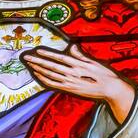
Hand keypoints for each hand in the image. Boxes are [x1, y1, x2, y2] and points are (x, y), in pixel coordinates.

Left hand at [21, 44, 135, 122]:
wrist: (111, 91)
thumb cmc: (105, 75)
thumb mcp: (94, 62)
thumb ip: (81, 55)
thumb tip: (72, 47)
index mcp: (78, 66)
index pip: (59, 58)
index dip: (47, 54)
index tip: (38, 50)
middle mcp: (72, 75)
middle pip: (51, 67)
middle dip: (38, 61)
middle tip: (26, 57)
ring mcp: (70, 83)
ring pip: (50, 76)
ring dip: (39, 70)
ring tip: (30, 64)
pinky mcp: (70, 90)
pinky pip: (54, 85)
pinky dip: (44, 80)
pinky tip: (39, 75)